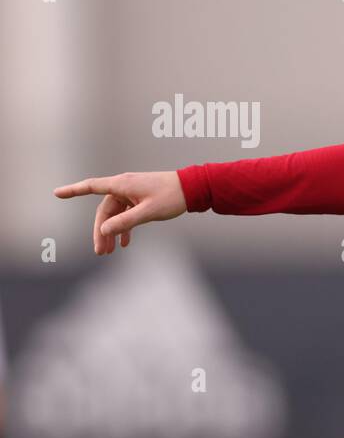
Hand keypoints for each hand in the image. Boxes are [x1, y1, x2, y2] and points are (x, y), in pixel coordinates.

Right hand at [53, 171, 187, 254]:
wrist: (193, 189)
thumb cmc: (171, 197)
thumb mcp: (148, 212)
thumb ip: (125, 222)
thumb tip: (104, 230)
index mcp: (122, 185)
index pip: (91, 187)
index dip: (73, 191)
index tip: (56, 193)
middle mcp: (124, 187)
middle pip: (104, 211)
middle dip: (101, 232)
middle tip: (100, 252)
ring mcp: (132, 193)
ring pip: (115, 215)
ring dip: (112, 232)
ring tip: (109, 252)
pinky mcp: (140, 199)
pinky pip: (126, 214)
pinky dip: (124, 228)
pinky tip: (124, 244)